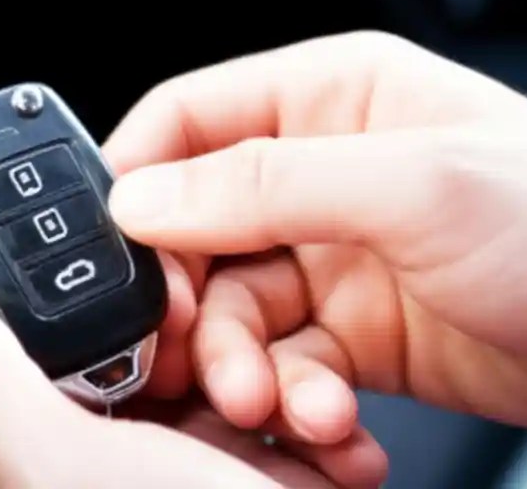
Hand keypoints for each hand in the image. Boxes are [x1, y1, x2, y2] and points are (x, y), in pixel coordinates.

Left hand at [0, 273, 387, 487]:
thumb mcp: (68, 473)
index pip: (56, 342)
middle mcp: (110, 466)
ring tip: (310, 418)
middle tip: (245, 367)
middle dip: (220, 344)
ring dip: (287, 383)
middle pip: (159, 349)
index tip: (158, 281)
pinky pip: (293, 426)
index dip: (104, 301)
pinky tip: (342, 452)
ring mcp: (190, 479)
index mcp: (40, 455)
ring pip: (237, 377)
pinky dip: (327, 430)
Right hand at [104, 31, 526, 449]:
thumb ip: (261, 184)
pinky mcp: (352, 333)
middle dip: (193, 307)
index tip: (115, 253)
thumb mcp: (411, 186)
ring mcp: (334, 256)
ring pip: (233, 314)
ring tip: (278, 405)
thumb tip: (139, 197)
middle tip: (201, 359)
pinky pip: (285, 368)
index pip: (186, 121)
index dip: (137, 183)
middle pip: (195, 234)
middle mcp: (317, 173)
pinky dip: (294, 405)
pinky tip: (330, 426)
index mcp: (326, 99)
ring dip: (244, 368)